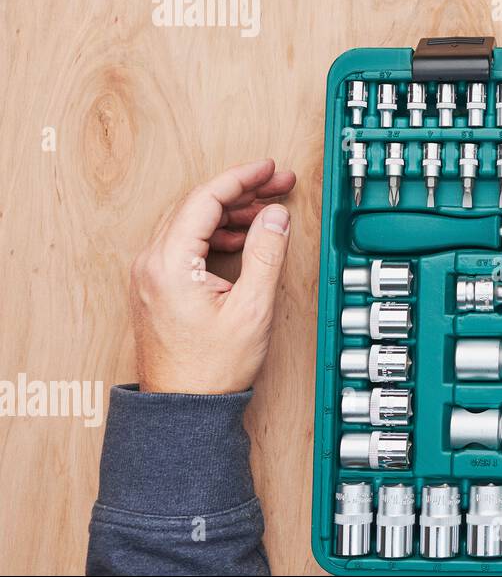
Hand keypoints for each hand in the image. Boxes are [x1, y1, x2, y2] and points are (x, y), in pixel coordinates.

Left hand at [130, 159, 297, 393]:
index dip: (242, 178)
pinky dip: (215, 233)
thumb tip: (275, 216)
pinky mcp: (156, 285)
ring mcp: (149, 274)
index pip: (205, 199)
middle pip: (196, 205)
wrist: (184, 407)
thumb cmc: (211, 369)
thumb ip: (266, 254)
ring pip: (190, 222)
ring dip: (229, 212)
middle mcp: (151, 263)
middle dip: (240, 191)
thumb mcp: (252, 308)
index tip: (269, 169)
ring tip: (266, 211)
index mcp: (170, 263)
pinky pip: (184, 242)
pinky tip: (242, 238)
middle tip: (277, 184)